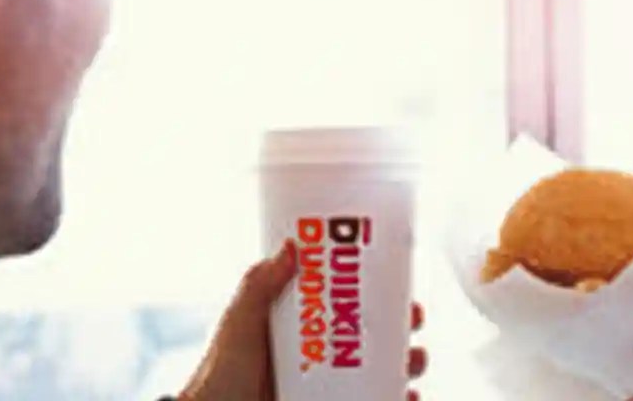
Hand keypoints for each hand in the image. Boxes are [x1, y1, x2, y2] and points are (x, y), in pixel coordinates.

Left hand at [178, 241, 427, 400]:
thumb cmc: (217, 375)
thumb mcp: (239, 323)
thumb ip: (259, 285)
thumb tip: (289, 246)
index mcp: (302, 325)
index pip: (347, 300)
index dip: (379, 291)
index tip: (400, 281)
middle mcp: (320, 355)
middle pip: (375, 335)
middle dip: (403, 327)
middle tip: (413, 320)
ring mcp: (328, 386)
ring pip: (382, 372)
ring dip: (408, 364)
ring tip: (415, 362)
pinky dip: (399, 399)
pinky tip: (410, 398)